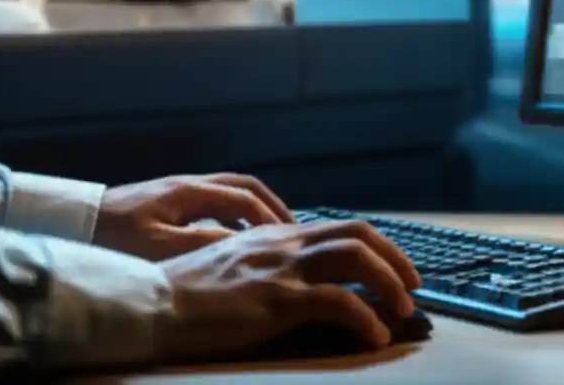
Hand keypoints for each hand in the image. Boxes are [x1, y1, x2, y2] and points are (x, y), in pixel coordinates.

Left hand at [93, 174, 293, 260]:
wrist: (74, 221)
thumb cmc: (113, 236)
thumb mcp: (157, 245)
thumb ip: (200, 242)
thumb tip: (240, 244)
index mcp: (190, 191)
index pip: (245, 199)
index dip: (270, 219)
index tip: (290, 239)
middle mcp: (190, 183)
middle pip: (244, 186)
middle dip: (272, 206)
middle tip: (293, 231)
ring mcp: (180, 190)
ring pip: (231, 191)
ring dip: (256, 209)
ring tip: (273, 233)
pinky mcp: (170, 201)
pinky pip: (217, 201)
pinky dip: (237, 214)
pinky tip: (238, 237)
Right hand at [157, 219, 422, 360]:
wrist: (151, 305)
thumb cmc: (185, 294)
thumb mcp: (234, 266)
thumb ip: (269, 264)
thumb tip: (301, 280)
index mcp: (276, 235)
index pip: (340, 226)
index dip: (375, 245)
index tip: (393, 267)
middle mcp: (283, 242)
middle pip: (357, 233)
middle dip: (394, 258)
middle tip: (412, 285)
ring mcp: (281, 269)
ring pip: (354, 258)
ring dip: (388, 282)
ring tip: (402, 309)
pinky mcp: (276, 299)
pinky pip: (336, 302)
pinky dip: (364, 318)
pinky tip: (374, 336)